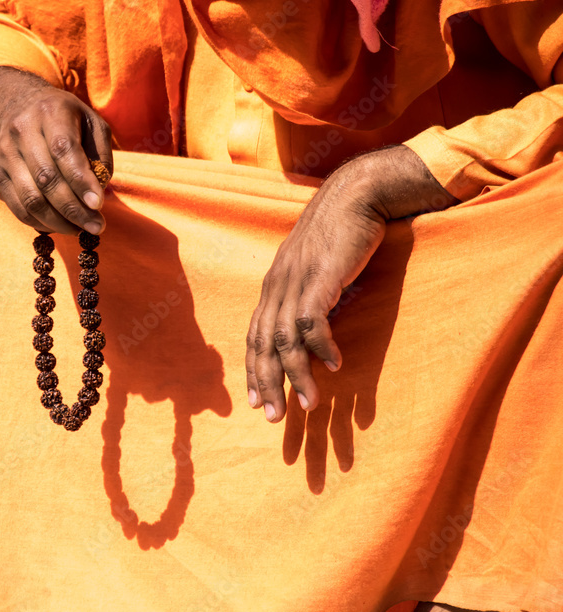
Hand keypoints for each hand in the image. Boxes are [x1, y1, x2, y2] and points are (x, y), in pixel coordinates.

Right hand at [0, 66, 112, 234]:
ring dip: (58, 222)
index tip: (98, 205)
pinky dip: (41, 223)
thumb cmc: (64, 119)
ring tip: (80, 230)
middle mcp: (22, 131)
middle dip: (74, 209)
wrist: (14, 107)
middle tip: (96, 227)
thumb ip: (100, 156)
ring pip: (31, 198)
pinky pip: (18, 208)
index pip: (64, 150)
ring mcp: (5, 155)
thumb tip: (102, 194)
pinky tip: (60, 225)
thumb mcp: (91, 123)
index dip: (81, 181)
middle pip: (47, 179)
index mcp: (50, 113)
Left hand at [246, 145, 456, 421]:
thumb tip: (313, 331)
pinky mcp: (320, 276)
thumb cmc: (341, 232)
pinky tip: (335, 366)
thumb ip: (309, 297)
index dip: (254, 370)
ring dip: (296, 375)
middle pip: (262, 344)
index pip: (255, 336)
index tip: (257, 401)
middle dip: (266, 383)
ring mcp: (296, 281)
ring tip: (309, 405)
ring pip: (285, 339)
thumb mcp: (316, 268)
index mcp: (274, 286)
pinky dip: (321, 347)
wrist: (357, 194)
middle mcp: (278, 286)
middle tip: (272, 418)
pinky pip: (313, 321)